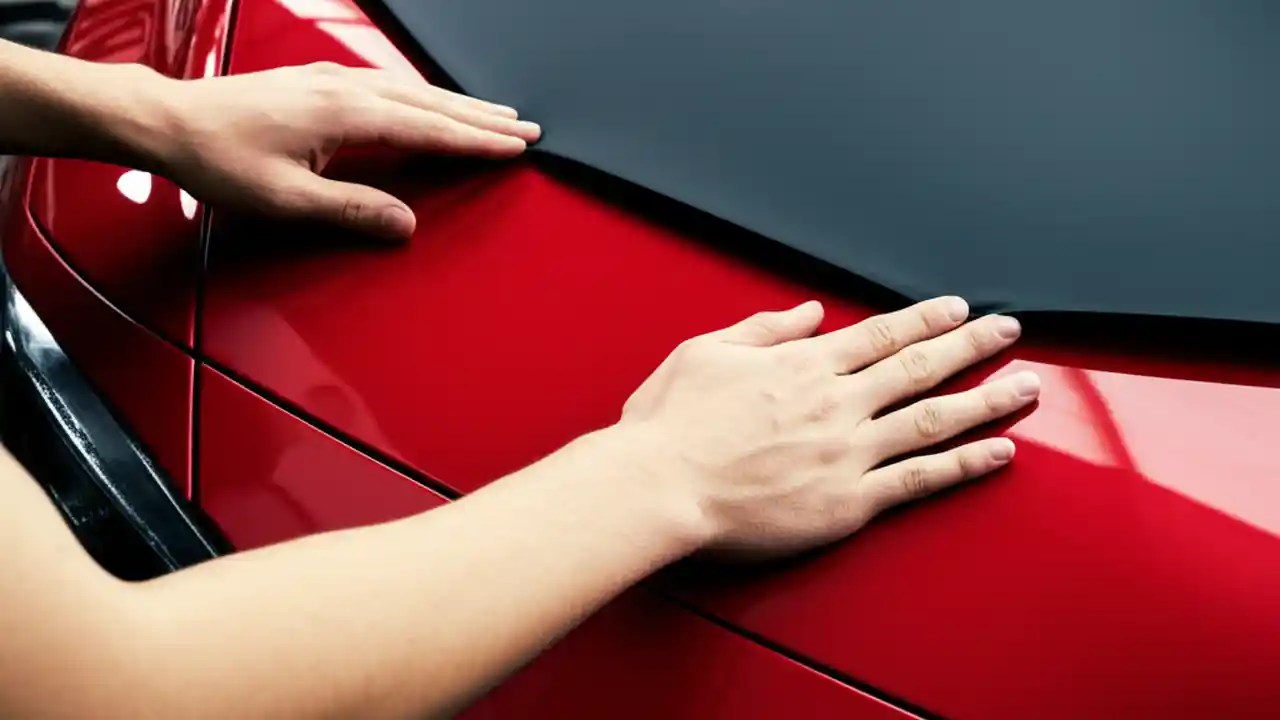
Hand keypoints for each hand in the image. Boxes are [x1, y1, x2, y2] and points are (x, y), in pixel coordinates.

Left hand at [136, 62, 539, 239]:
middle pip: (431, 103)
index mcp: (345, 115)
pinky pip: (389, 84)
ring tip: (493, 116)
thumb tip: (406, 223)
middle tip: (525, 129)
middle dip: (482, 118)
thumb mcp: (287, 201)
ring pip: (413, 90)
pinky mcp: (318, 81)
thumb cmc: (220, 159)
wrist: (169, 120)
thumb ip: (353, 211)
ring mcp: (332, 80)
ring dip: (458, 104)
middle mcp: (345, 89)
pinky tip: (430, 102)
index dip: (476, 141)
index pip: (429, 129)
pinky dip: (424, 96)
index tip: (515, 148)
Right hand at [618, 297, 1036, 558]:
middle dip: (973, 345)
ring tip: (1027, 386)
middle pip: (921, 366)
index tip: (958, 309)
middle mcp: (836, 402)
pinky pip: (919, 480)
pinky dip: (964, 464)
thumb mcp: (706, 352)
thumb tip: (809, 313)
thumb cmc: (671, 425)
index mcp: (803, 365)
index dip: (925, 319)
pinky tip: (999, 452)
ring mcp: (847, 452)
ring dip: (987, 399)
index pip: (882, 334)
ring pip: (934, 418)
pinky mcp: (847, 501)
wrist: (658, 486)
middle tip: (1010, 331)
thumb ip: (764, 328)